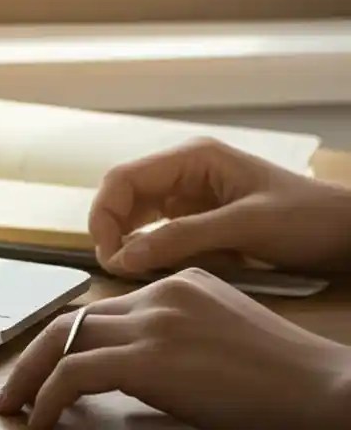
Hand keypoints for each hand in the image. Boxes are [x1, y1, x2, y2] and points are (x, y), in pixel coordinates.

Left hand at [0, 269, 350, 428]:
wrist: (321, 388)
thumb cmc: (283, 379)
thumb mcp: (221, 339)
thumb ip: (176, 337)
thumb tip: (129, 367)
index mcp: (179, 284)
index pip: (105, 310)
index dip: (68, 342)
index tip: (48, 370)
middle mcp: (161, 293)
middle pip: (74, 319)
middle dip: (35, 355)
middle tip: (15, 389)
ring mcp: (154, 322)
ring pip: (63, 339)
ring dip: (31, 377)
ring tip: (16, 407)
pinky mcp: (150, 357)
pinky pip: (74, 373)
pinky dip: (48, 397)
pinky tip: (43, 420)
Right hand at [90, 138, 350, 275]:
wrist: (349, 234)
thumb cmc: (306, 218)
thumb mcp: (245, 227)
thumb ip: (183, 238)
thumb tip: (125, 257)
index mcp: (192, 158)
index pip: (124, 178)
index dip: (105, 214)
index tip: (108, 254)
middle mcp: (184, 174)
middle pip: (125, 197)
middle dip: (114, 231)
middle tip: (117, 269)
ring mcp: (190, 198)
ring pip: (139, 218)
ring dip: (132, 244)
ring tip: (134, 272)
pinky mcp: (199, 222)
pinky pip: (161, 235)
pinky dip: (154, 253)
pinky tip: (158, 269)